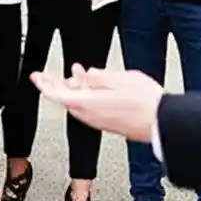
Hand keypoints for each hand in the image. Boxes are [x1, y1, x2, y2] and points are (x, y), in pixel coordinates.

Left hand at [30, 65, 163, 142]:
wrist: (163, 123)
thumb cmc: (145, 102)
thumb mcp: (120, 78)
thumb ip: (99, 76)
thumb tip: (87, 74)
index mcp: (88, 102)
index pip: (57, 94)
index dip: (44, 84)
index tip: (37, 76)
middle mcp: (90, 115)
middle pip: (66, 99)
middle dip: (58, 84)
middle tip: (50, 75)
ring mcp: (99, 122)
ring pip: (78, 104)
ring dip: (74, 89)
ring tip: (77, 75)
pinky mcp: (109, 125)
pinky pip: (90, 110)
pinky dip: (86, 97)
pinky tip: (93, 90)